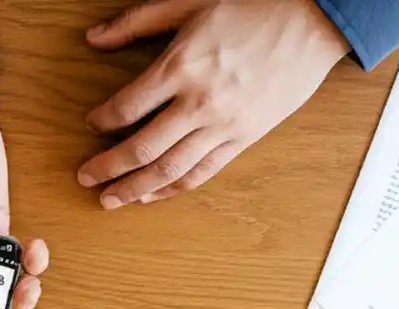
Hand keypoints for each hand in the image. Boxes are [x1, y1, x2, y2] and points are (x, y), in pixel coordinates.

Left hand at [77, 0, 350, 207]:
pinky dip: (174, 189)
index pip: (126, 108)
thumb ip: (137, 21)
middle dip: (108, 168)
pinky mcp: (244, 138)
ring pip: (170, 170)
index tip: (91, 124)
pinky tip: (153, 195)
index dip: (102, 121)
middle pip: (142, 149)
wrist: (313, 20)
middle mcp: (199, 103)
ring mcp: (223, 125)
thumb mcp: (189, 2)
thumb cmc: (253, 5)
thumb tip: (94, 38)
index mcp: (180, 67)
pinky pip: (203, 172)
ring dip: (135, 189)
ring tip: (111, 200)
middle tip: (85, 178)